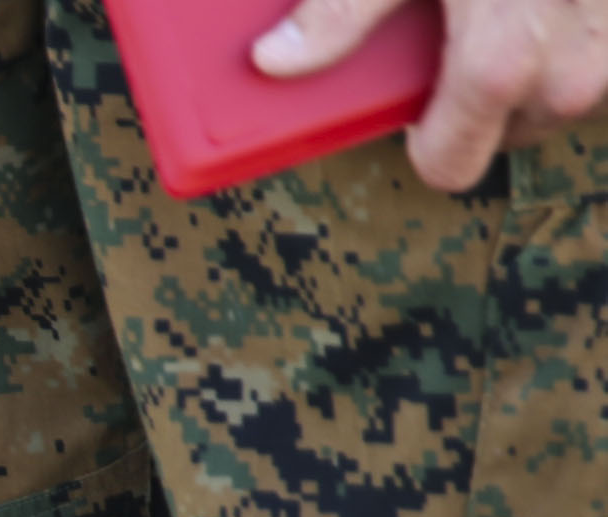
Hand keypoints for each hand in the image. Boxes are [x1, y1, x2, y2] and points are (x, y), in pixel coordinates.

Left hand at [255, 0, 607, 190]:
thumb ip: (341, 12)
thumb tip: (279, 60)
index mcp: (503, 63)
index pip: (453, 162)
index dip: (423, 140)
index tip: (411, 111)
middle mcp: (574, 65)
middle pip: (514, 127)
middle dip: (480, 98)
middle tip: (456, 43)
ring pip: (566, 88)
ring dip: (534, 62)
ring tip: (502, 12)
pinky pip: (598, 44)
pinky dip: (572, 25)